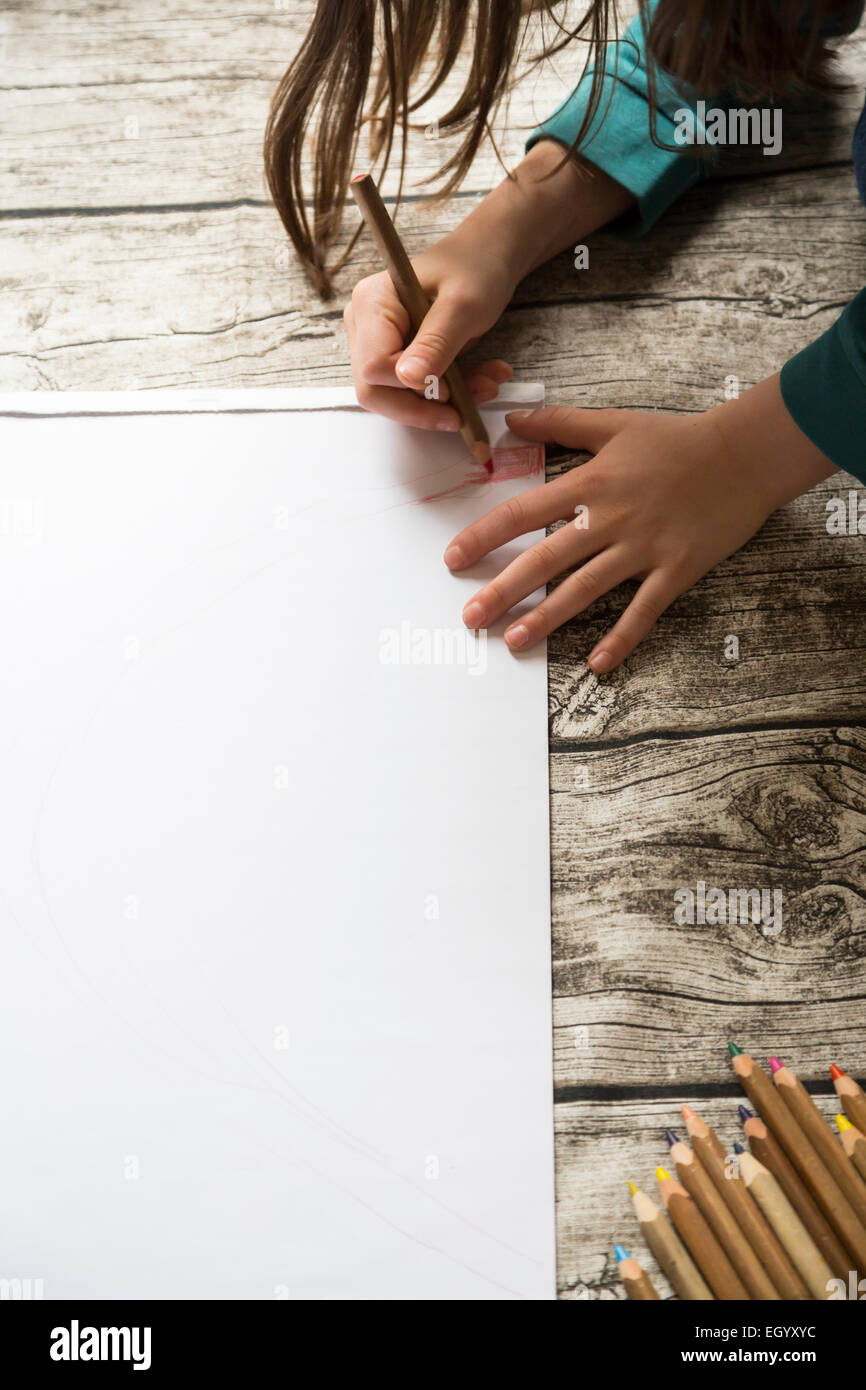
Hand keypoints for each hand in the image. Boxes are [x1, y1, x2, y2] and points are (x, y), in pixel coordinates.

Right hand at [343, 233, 516, 429]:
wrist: (488, 256)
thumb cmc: (475, 268)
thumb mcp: (463, 306)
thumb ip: (436, 342)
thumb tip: (409, 379)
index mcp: (371, 303)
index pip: (375, 366)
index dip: (411, 386)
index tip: (451, 389)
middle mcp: (364, 324)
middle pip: (375, 390)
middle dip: (423, 406)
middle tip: (464, 412)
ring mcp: (376, 341)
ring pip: (395, 396)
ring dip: (442, 403)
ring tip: (487, 385)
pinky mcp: (394, 355)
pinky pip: (412, 389)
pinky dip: (447, 393)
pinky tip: (481, 380)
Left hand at [444, 376, 835, 671]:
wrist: (745, 453)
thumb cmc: (678, 439)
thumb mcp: (614, 423)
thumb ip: (560, 423)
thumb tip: (510, 422)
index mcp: (592, 482)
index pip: (525, 512)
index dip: (485, 536)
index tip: (453, 559)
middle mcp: (611, 517)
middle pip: (546, 558)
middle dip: (504, 590)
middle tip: (471, 618)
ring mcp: (644, 547)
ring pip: (586, 588)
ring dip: (547, 618)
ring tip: (514, 642)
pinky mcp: (677, 569)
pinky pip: (645, 610)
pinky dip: (622, 637)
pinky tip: (597, 664)